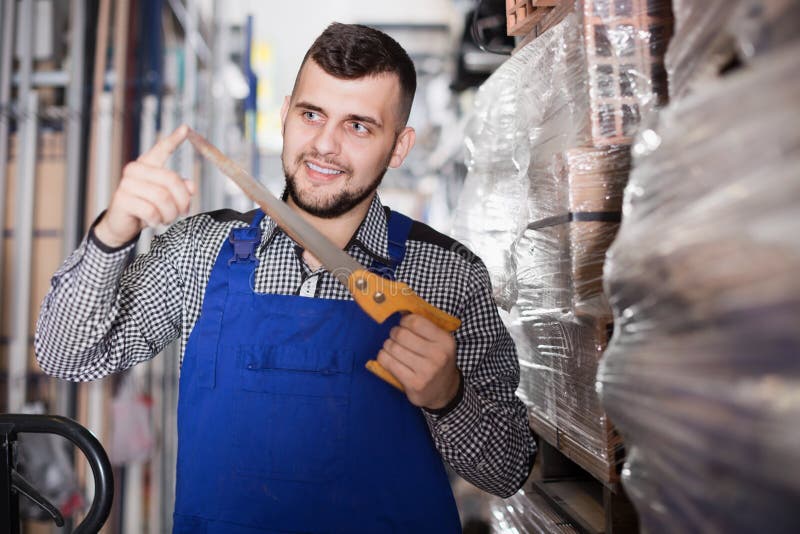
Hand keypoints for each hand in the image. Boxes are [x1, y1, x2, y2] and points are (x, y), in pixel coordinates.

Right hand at [94, 125, 193, 246]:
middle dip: (182, 201)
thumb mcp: (167, 198)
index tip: (186, 128)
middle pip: (171, 180)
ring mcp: (127, 184)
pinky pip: (151, 211)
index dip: (174, 139)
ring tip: (167, 219)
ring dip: (170, 214)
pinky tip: (154, 222)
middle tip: (182, 212)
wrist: (122, 225)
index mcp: (147, 165)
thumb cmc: (147, 208)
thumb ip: (179, 189)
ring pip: (163, 198)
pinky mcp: (122, 199)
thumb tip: (191, 186)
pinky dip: (157, 220)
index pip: (161, 149)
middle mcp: (135, 170)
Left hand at [377, 314, 459, 409]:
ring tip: (392, 349)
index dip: (404, 321)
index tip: (403, 325)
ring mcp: (426, 371)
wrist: (444, 391)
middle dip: (394, 334)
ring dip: (387, 347)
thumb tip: (400, 311)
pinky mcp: (414, 384)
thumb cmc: (438, 361)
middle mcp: (438, 355)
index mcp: (445, 341)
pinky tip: (388, 359)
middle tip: (395, 337)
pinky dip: (383, 358)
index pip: (415, 322)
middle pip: (401, 334)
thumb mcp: (440, 342)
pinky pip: (388, 363)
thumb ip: (424, 327)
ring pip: (392, 348)